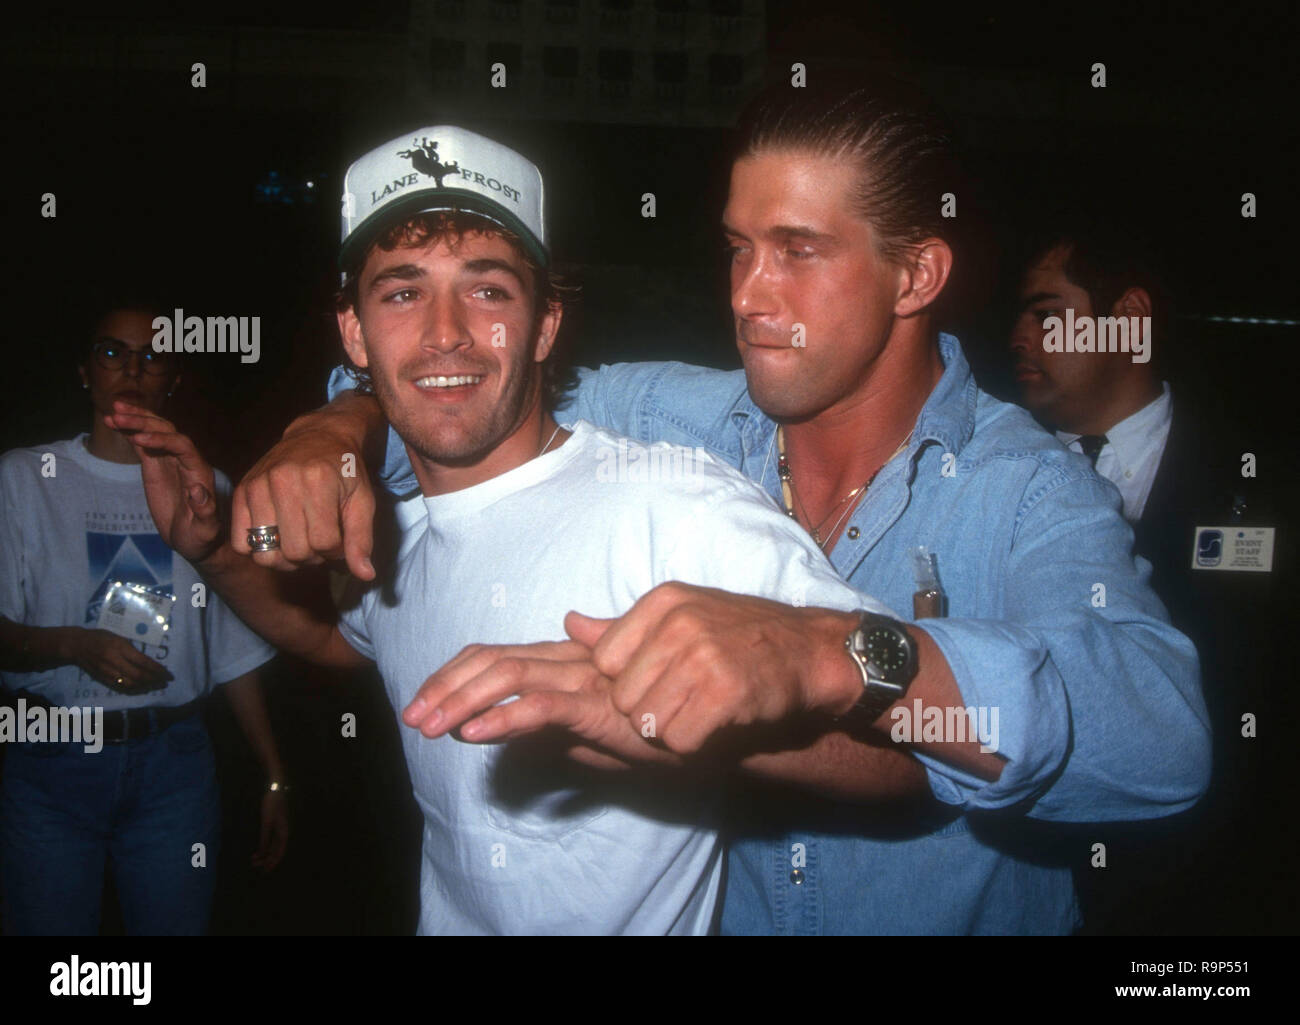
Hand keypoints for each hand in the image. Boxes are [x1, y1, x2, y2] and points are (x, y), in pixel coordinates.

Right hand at [61, 626, 171, 691]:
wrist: (76, 645)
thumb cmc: (100, 637)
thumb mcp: (119, 638)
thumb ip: (132, 650)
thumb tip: (149, 663)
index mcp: (120, 647)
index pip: (143, 662)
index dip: (158, 670)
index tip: (168, 674)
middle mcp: (114, 660)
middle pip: (138, 676)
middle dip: (154, 680)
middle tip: (165, 682)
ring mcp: (107, 671)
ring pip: (130, 684)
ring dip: (145, 687)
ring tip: (156, 686)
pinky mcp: (102, 678)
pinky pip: (120, 687)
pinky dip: (133, 689)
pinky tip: (142, 688)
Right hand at [106, 402, 222, 565]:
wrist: (194, 539)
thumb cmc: (203, 536)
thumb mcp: (206, 529)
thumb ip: (205, 511)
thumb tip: (198, 491)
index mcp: (199, 471)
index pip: (182, 446)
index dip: (162, 439)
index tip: (140, 439)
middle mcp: (186, 460)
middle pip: (167, 431)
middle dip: (144, 421)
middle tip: (119, 414)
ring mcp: (170, 460)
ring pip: (154, 431)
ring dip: (135, 419)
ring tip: (112, 410)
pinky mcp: (155, 465)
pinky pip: (142, 443)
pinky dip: (128, 431)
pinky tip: (112, 422)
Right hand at [231, 398, 378, 579]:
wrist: (319, 436)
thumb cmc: (345, 472)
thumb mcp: (363, 501)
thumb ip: (362, 539)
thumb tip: (365, 576)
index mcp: (318, 481)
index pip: (324, 543)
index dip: (336, 551)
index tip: (340, 538)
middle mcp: (283, 481)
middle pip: (296, 552)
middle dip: (314, 556)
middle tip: (321, 539)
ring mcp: (258, 485)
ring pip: (266, 553)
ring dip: (287, 557)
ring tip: (300, 539)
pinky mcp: (242, 491)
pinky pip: (240, 543)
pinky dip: (258, 549)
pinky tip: (277, 536)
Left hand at [252, 791, 288, 871]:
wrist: (274, 789)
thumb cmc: (271, 805)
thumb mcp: (266, 823)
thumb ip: (265, 839)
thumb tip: (262, 854)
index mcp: (284, 833)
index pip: (279, 852)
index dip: (273, 862)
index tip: (265, 871)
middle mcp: (283, 833)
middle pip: (276, 850)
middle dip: (266, 860)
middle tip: (255, 867)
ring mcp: (278, 828)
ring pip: (272, 846)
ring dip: (264, 853)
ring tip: (253, 859)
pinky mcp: (274, 824)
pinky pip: (270, 840)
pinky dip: (264, 846)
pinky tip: (257, 849)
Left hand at [401, 640, 678, 768]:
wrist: (704, 736)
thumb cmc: (644, 730)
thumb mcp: (581, 729)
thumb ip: (541, 722)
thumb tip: (492, 724)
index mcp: (562, 658)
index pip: (494, 654)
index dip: (452, 674)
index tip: (421, 702)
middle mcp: (568, 658)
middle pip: (492, 660)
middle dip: (444, 687)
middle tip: (411, 717)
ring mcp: (583, 679)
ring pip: (510, 676)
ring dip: (462, 700)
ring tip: (431, 726)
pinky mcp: (599, 707)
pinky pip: (545, 707)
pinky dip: (506, 717)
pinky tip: (476, 733)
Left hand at [567, 582, 862, 754]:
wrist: (811, 652)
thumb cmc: (742, 635)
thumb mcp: (682, 615)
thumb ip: (622, 628)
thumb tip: (570, 624)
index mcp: (663, 602)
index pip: (605, 661)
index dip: (627, 682)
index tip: (659, 680)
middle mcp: (679, 624)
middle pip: (624, 697)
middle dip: (648, 711)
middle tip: (685, 702)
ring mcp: (703, 657)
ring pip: (648, 722)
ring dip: (673, 729)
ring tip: (702, 711)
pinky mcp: (726, 692)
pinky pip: (679, 740)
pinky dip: (695, 744)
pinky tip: (717, 724)